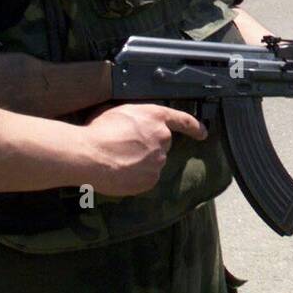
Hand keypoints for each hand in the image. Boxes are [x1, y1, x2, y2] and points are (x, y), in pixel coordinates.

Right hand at [79, 103, 206, 195]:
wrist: (90, 156)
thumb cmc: (99, 130)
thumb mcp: (120, 112)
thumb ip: (136, 118)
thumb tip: (134, 126)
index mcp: (156, 117)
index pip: (182, 120)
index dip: (194, 127)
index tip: (202, 133)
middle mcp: (162, 138)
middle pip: (162, 143)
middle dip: (148, 145)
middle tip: (124, 146)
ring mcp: (158, 160)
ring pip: (153, 162)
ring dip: (141, 161)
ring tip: (118, 159)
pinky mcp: (151, 179)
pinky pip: (146, 177)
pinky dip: (136, 176)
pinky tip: (120, 171)